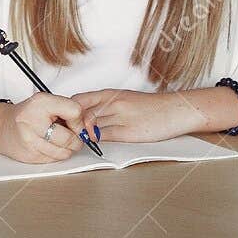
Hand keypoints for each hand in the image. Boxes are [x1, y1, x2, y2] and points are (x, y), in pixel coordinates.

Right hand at [0, 92, 88, 163]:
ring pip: (64, 152)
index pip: (74, 111)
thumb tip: (89, 126)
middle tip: (72, 135)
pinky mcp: (30, 156)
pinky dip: (57, 154)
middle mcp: (33, 121)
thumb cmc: (28, 114)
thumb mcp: (47, 102)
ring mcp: (30, 140)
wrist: (2, 127)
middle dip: (76, 139)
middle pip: (70, 138)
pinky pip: (55, 160)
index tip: (76, 122)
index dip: (79, 120)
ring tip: (61, 140)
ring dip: (68, 149)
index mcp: (40, 103)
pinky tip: (50, 146)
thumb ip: (68, 110)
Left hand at [70, 88, 192, 142]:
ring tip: (74, 140)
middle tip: (63, 133)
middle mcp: (113, 102)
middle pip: (80, 113)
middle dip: (69, 125)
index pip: (78, 100)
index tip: (62, 119)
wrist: (175, 110)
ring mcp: (120, 116)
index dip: (67, 111)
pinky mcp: (128, 131)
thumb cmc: (152, 107)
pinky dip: (94, 141)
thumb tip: (85, 119)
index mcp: (111, 93)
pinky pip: (103, 136)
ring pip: (89, 125)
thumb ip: (106, 107)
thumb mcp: (125, 100)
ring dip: (79, 134)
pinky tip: (91, 144)